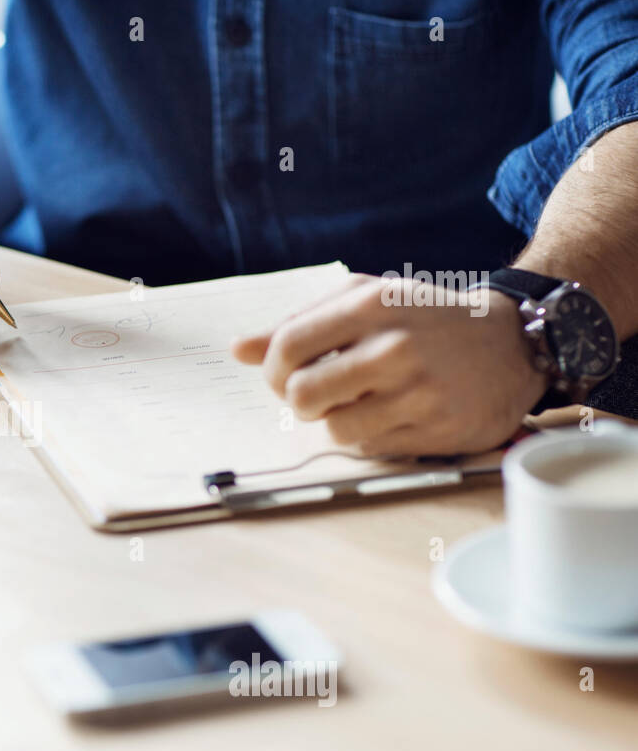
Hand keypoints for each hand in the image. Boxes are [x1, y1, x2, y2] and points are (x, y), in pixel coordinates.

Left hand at [231, 274, 547, 455]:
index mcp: (373, 304)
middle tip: (316, 394)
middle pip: (302, 395)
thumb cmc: (424, 320)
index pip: (288, 346)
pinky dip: (369, 437)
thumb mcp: (367, 301)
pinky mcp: (439, 429)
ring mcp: (421, 391)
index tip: (283, 375)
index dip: (272, 369)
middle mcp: (397, 346)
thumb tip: (238, 349)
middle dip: (298, 401)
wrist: (513, 343)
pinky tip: (390, 415)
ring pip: (334, 429)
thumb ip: (300, 322)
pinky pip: (371, 448)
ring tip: (357, 403)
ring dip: (335, 422)